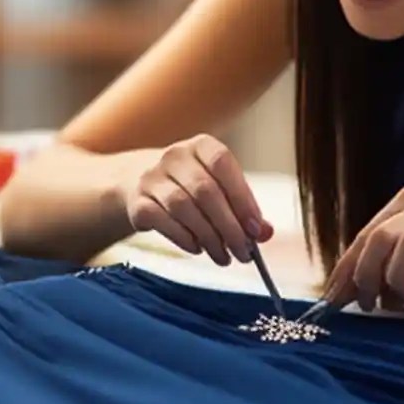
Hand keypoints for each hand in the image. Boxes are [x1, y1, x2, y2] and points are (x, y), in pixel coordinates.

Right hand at [118, 135, 273, 265]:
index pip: (223, 165)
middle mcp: (174, 156)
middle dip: (229, 227)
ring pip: (183, 208)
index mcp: (202, 146)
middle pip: (205, 191)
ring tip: (223, 257)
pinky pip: (163, 222)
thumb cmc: (191, 186)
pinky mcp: (137, 201)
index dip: (242, 198)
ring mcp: (151, 177)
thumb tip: (265, 233)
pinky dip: (184, 238)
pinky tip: (198, 249)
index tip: (256, 230)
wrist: (138, 181)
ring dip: (209, 237)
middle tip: (243, 253)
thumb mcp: (219, 187)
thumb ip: (243, 208)